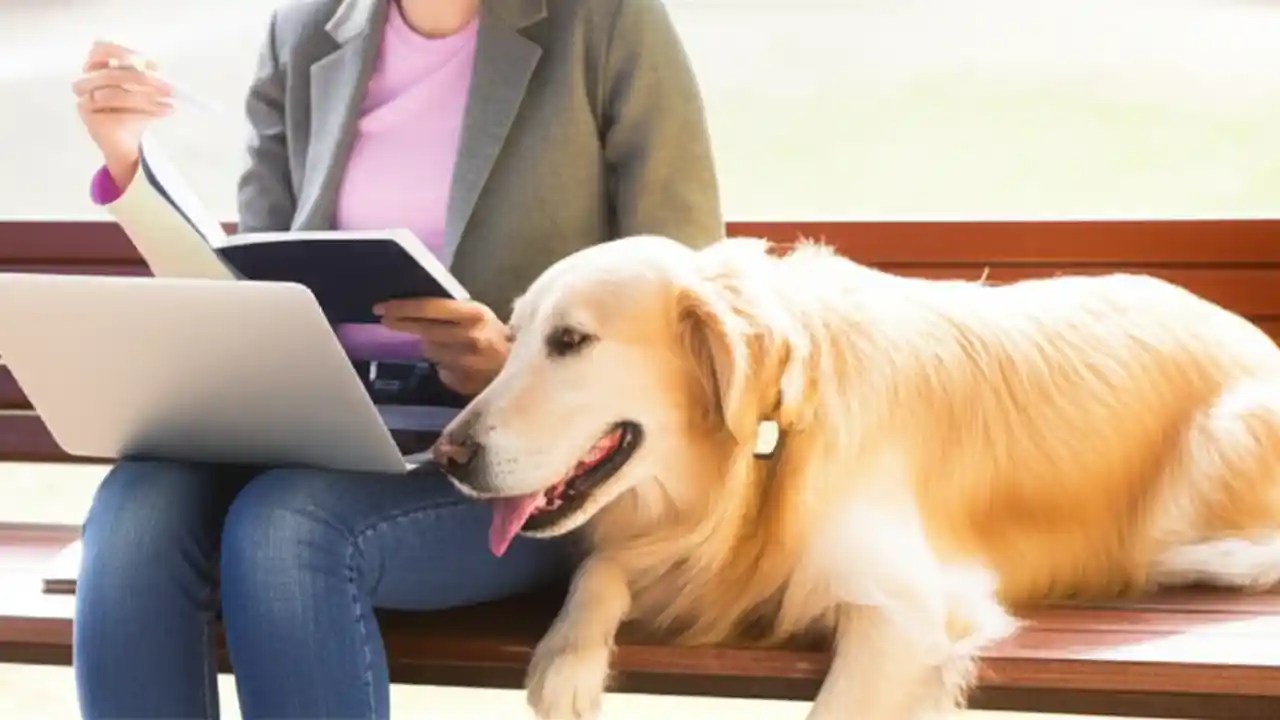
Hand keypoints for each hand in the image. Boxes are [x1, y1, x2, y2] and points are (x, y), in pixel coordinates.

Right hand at [72, 41, 173, 188]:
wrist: (126, 141)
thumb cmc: (133, 109)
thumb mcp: (141, 87)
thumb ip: (143, 73)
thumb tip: (153, 66)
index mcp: (96, 68)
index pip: (99, 50)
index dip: (120, 52)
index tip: (143, 60)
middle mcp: (87, 82)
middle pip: (111, 75)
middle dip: (142, 79)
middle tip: (167, 87)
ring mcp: (85, 101)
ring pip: (113, 95)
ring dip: (145, 98)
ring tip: (167, 103)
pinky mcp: (90, 120)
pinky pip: (118, 115)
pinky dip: (143, 114)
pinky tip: (161, 113)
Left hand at [375, 298, 510, 395]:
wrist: (523, 366)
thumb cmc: (496, 336)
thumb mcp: (479, 316)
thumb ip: (452, 312)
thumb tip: (412, 307)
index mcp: (476, 315)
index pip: (431, 308)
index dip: (404, 308)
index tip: (382, 307)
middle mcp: (470, 338)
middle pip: (425, 331)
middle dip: (402, 324)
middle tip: (385, 319)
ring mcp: (467, 363)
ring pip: (431, 351)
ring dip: (430, 346)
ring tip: (442, 342)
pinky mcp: (464, 382)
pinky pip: (442, 370)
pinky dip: (443, 365)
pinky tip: (456, 362)